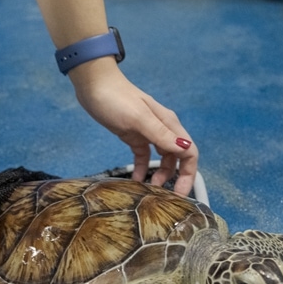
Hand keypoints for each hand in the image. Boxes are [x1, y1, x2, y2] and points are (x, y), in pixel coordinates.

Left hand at [68, 59, 198, 195]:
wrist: (93, 85)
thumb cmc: (116, 99)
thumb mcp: (138, 119)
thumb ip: (160, 135)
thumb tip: (185, 150)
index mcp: (169, 124)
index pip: (189, 152)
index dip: (189, 174)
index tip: (181, 193)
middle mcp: (163, 129)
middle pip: (178, 158)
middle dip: (176, 178)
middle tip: (166, 198)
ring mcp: (148, 132)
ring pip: (162, 159)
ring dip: (159, 174)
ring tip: (149, 190)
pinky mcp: (133, 135)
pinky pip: (143, 156)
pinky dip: (141, 169)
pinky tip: (136, 180)